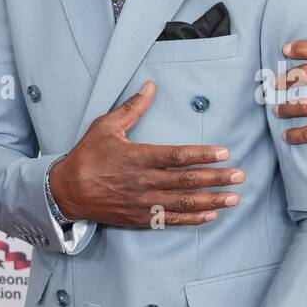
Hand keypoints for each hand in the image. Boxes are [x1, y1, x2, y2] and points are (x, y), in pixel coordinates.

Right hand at [50, 80, 244, 226]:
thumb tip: (151, 85)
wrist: (66, 192)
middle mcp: (144, 181)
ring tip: (234, 198)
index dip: (203, 155)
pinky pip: (171, 220)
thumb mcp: (106, 126)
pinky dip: (192, 219)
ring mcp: (143, 202)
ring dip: (211, 200)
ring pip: (183, 203)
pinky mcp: (141, 218)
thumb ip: (133, 107)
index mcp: (138, 157)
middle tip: (240, 175)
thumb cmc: (87, 156)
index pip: (177, 156)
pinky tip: (211, 215)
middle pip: (186, 180)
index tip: (224, 152)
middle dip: (216, 178)